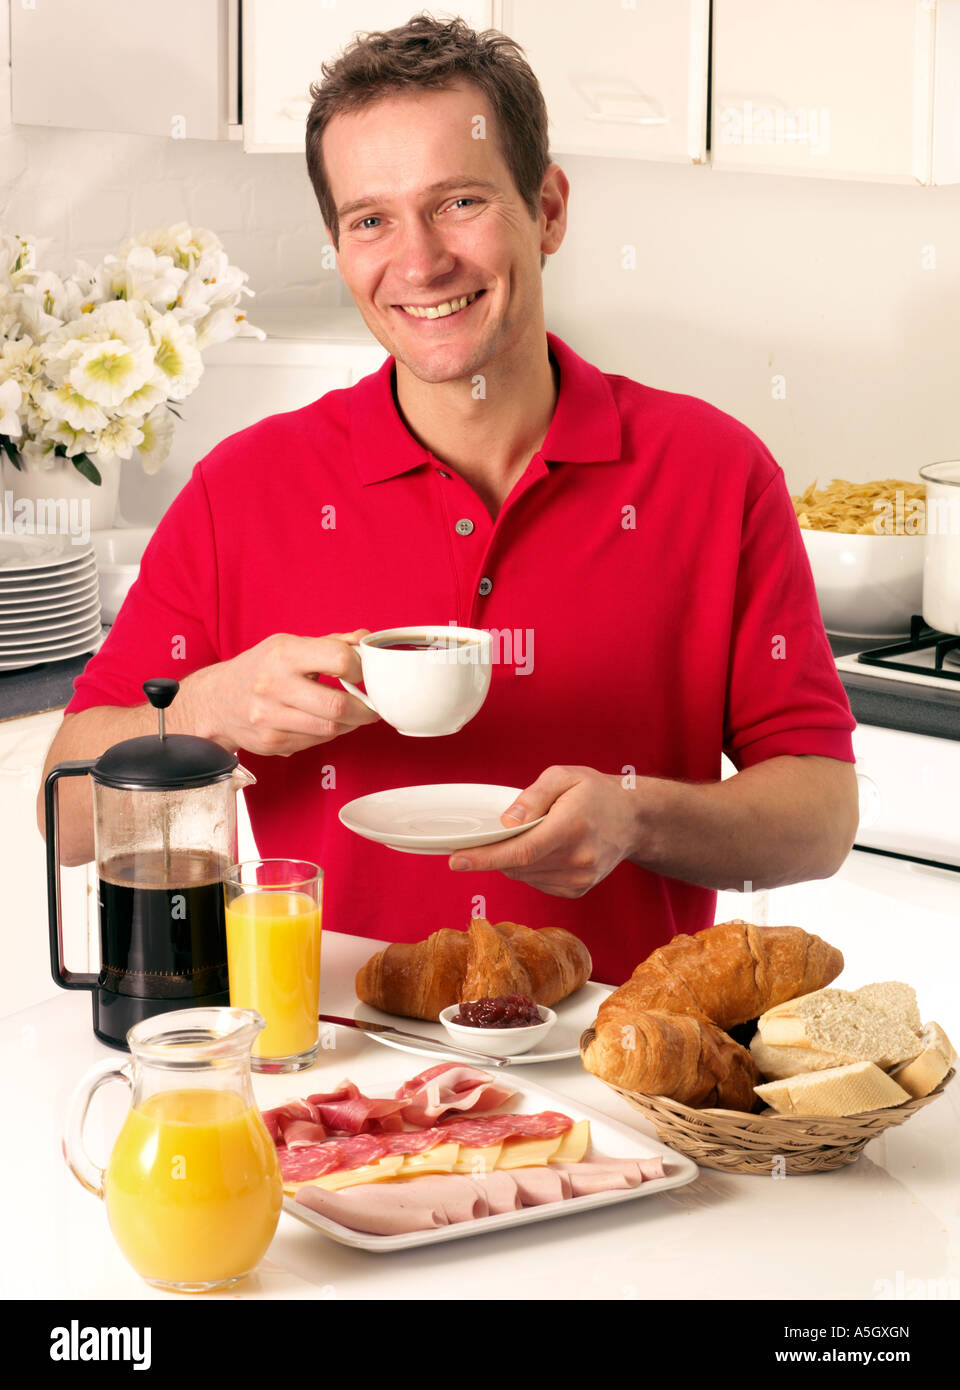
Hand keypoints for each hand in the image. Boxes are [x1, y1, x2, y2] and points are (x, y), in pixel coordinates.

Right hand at [178, 630, 380, 755]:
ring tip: (351, 716)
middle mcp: (274, 684)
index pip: (339, 659)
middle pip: (337, 705)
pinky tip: (325, 724)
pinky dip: (328, 734)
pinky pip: (314, 742)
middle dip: (364, 709)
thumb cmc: (259, 669)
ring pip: (329, 728)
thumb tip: (364, 638)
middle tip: (371, 708)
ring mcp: (270, 717)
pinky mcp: (271, 741)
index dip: (361, 670)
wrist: (216, 700)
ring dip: (349, 724)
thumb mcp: (288, 646)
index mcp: (283, 653)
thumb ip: (330, 643)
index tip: (364, 675)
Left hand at [448, 765, 639, 897]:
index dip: (485, 858)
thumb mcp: (564, 776)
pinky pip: (538, 883)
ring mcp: (580, 879)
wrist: (633, 819)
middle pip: (518, 865)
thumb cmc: (597, 794)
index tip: (456, 860)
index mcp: (571, 827)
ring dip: (514, 860)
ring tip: (532, 835)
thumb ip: (532, 796)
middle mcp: (577, 859)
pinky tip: (544, 850)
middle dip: (496, 852)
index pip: (521, 850)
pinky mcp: (578, 890)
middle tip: (495, 833)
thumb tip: (506, 822)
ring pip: (525, 876)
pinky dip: (530, 868)